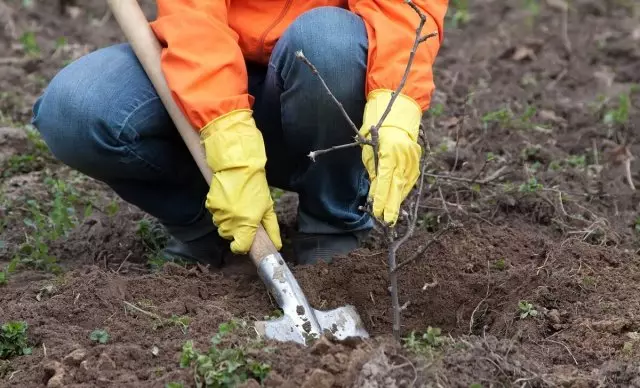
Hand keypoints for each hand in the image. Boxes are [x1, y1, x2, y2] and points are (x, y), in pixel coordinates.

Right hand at [201, 110, 281, 253]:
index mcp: (247, 223)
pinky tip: (227, 199)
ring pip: (221, 226)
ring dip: (228, 220)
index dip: (242, 246)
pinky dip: (220, 210)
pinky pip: (215, 214)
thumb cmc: (255, 185)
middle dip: (236, 231)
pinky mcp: (210, 204)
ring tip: (236, 205)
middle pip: (229, 236)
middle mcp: (232, 221)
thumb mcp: (267, 207)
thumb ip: (271, 228)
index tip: (244, 242)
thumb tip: (276, 245)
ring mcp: (219, 213)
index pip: (239, 247)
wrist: (238, 165)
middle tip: (243, 217)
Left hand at [359, 90, 421, 224]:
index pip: (385, 180)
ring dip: (398, 199)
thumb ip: (375, 171)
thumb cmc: (376, 129)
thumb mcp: (369, 150)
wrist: (398, 111)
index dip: (382, 198)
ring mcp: (413, 157)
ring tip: (391, 215)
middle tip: (387, 221)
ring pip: (406, 183)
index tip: (378, 212)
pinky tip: (399, 199)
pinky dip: (405, 189)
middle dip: (392, 205)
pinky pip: (411, 178)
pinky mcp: (417, 159)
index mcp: (389, 151)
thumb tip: (375, 193)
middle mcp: (403, 154)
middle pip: (398, 185)